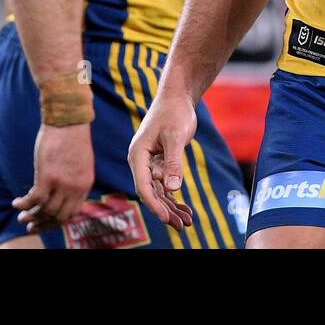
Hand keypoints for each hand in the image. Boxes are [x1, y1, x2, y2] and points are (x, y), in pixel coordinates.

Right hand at [12, 122, 94, 232]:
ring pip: (44, 210)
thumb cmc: (73, 137)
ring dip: (30, 216)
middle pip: (58, 216)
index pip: (73, 213)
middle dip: (43, 224)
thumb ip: (74, 180)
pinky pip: (33, 199)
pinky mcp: (47, 175)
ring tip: (21, 216)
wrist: (69, 119)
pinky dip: (23, 204)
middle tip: (31, 225)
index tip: (47, 222)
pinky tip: (16, 203)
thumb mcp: (81, 163)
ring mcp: (62, 182)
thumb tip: (62, 194)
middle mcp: (75, 187)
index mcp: (85, 184)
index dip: (58, 221)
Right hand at [127, 89, 196, 229]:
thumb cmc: (174, 113)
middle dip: (166, 211)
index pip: (143, 186)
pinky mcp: (160, 162)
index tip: (167, 219)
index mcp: (137, 155)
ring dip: (172, 207)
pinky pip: (165, 184)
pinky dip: (174, 197)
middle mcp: (140, 161)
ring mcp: (149, 163)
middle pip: (151, 193)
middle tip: (182, 226)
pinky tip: (185, 209)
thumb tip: (172, 188)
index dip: (155, 204)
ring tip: (187, 222)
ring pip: (159, 191)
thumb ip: (173, 162)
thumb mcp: (175, 137)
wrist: (177, 98)